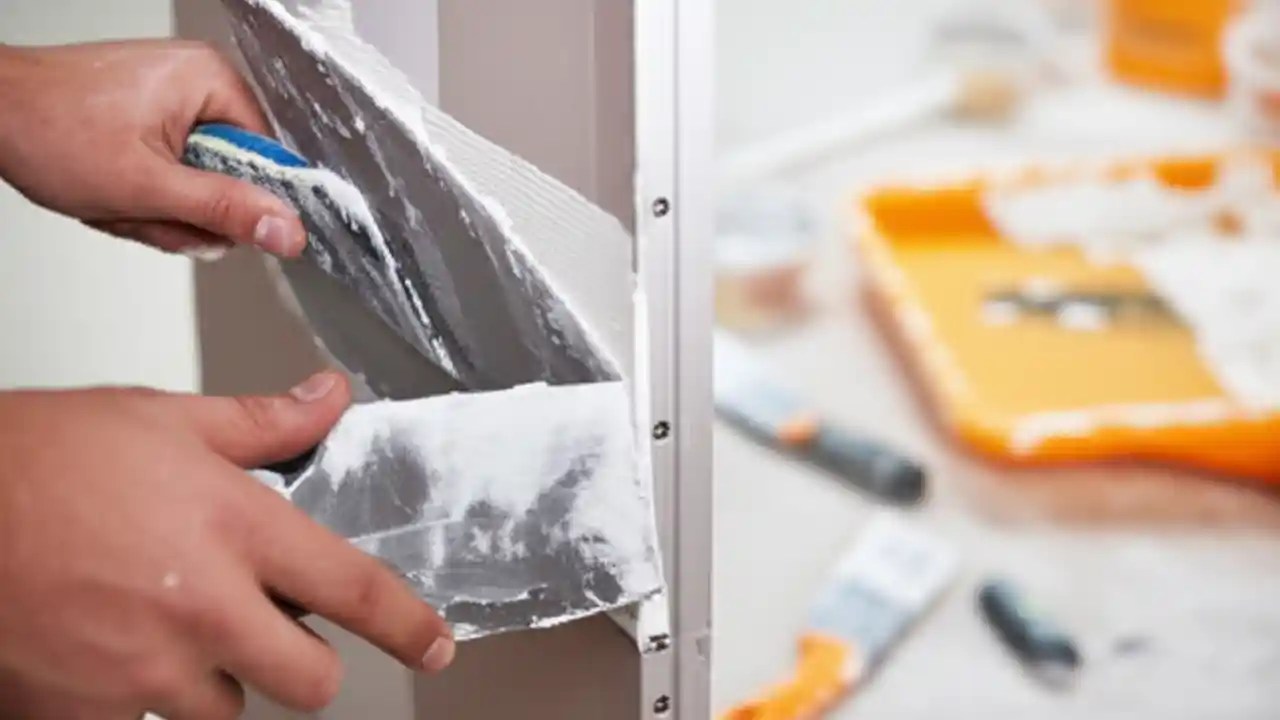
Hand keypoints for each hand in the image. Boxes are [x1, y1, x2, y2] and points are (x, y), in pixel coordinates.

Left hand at [0, 40, 305, 257]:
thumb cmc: (48, 130)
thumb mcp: (147, 186)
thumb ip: (225, 210)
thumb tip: (287, 230)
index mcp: (213, 81)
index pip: (270, 161)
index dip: (241, 202)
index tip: (204, 218)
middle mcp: (200, 81)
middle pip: (234, 176)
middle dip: (188, 210)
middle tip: (145, 207)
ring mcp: (175, 96)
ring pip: (201, 181)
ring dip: (162, 207)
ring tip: (121, 197)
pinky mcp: (154, 113)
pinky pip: (177, 170)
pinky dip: (148, 192)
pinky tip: (119, 188)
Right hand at [0, 372, 454, 718]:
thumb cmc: (40, 460)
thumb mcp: (163, 421)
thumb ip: (262, 424)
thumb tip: (328, 398)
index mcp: (236, 528)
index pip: (354, 589)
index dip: (407, 626)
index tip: (433, 644)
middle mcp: (204, 606)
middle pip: (309, 681)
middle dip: (302, 664)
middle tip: (268, 630)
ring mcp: (145, 668)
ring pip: (225, 709)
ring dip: (214, 679)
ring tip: (165, 624)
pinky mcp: (88, 711)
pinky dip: (136, 696)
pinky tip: (108, 646)